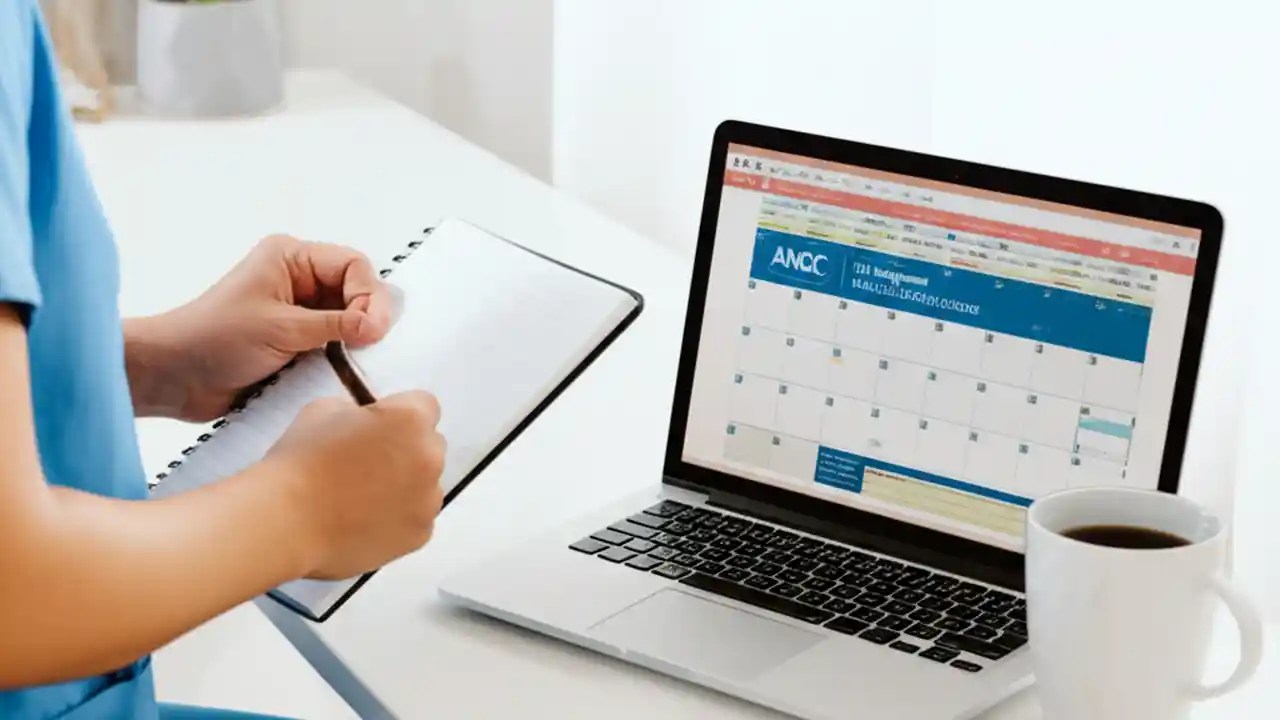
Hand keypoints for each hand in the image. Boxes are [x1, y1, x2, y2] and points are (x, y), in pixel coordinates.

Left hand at [126, 235, 393, 420]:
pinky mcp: (298, 342)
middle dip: (367, 316)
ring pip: (350, 319)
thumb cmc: (213, 340)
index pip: (353, 266)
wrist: (174, 377)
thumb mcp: (281, 328)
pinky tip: (345, 369)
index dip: (368, 295)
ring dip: (356, 340)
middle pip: (357, 291)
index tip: (371, 329)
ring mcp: (299, 312)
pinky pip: (336, 344)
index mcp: (291, 258)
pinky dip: (344, 357)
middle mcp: (299, 279)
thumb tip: (378, 327)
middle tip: (372, 345)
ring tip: (357, 360)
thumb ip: (335, 325)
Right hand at [266, 391, 446, 579]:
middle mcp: (431, 457)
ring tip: (362, 500)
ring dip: (406, 486)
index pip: (424, 405)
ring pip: (426, 485)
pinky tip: (364, 523)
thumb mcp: (325, 410)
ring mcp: (428, 500)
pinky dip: (398, 519)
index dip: (398, 415)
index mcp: (411, 420)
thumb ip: (361, 413)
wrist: (285, 521)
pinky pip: (416, 519)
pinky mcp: (420, 535)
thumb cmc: (301, 459)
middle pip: (430, 446)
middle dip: (407, 449)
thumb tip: (368, 426)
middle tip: (366, 465)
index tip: (375, 429)